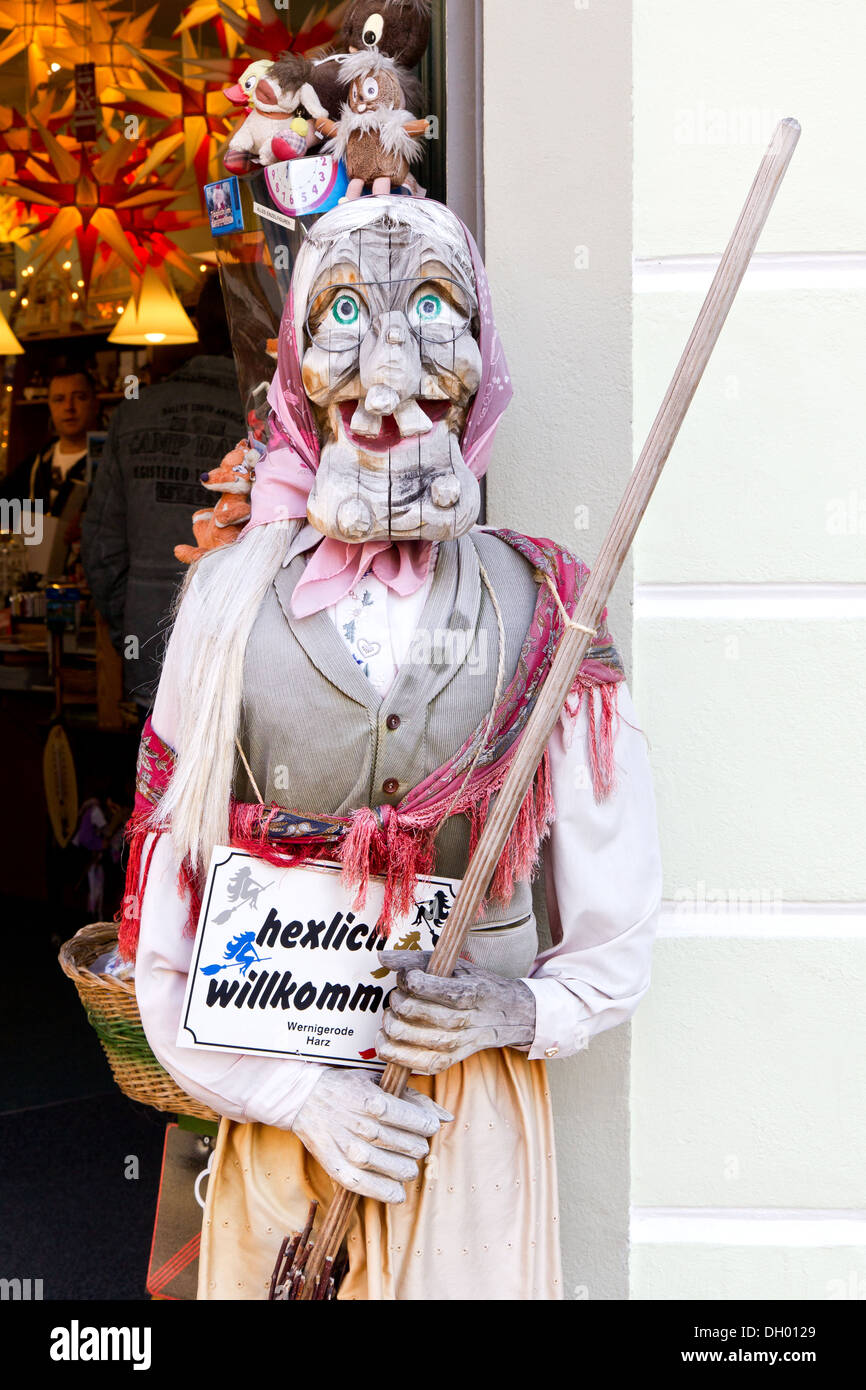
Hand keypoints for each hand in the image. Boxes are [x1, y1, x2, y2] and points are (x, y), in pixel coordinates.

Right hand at [292, 1067, 451, 1203]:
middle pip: (415, 1148)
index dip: (428, 1125)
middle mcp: (366, 1128)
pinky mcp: (341, 1171)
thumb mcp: (380, 1082)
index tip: (422, 1124)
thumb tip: (447, 1117)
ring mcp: (353, 1152)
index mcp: (378, 1102)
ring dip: (408, 1167)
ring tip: (401, 1160)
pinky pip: (376, 1190)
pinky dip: (391, 1191)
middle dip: (418, 1145)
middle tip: (409, 1141)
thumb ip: (415, 1100)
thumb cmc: (347, 1088)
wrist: (304, 1098)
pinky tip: (395, 1186)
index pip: (423, 1124)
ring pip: (402, 1170)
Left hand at [375, 951, 535, 1075]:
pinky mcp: (448, 1061)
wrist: (509, 1016)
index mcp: (467, 991)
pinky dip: (392, 1051)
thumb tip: (382, 958)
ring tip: (395, 1013)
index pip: (420, 984)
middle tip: (401, 994)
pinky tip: (387, 1037)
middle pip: (409, 1009)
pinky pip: (412, 1063)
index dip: (406, 977)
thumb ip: (416, 959)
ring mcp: (455, 1044)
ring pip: (406, 1034)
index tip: (410, 975)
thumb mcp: (454, 965)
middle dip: (396, 997)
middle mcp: (462, 1020)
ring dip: (390, 1020)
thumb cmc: (476, 985)